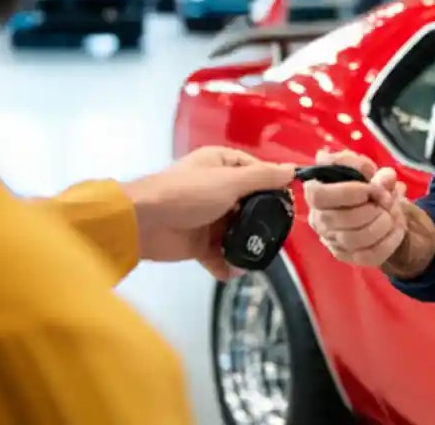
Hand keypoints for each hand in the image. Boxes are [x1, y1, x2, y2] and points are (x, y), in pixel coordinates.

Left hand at [122, 146, 295, 279]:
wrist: (142, 223)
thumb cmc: (186, 193)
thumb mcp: (230, 181)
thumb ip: (263, 178)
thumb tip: (292, 170)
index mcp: (221, 164)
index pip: (257, 172)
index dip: (273, 186)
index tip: (289, 204)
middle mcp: (216, 187)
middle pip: (250, 204)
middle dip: (261, 221)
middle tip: (276, 235)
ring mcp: (208, 216)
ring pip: (237, 231)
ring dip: (245, 245)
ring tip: (255, 256)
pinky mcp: (199, 242)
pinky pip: (220, 253)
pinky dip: (226, 263)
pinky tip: (233, 270)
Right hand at [305, 149, 408, 266]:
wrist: (378, 209)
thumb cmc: (368, 187)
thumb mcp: (373, 174)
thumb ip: (379, 175)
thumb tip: (384, 183)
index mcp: (317, 192)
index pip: (318, 195)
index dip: (349, 191)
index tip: (373, 189)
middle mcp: (318, 219)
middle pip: (341, 219)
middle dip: (372, 209)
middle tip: (388, 202)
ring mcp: (331, 240)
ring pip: (354, 239)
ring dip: (382, 225)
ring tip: (392, 214)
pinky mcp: (348, 256)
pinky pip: (369, 254)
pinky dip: (389, 240)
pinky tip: (396, 228)